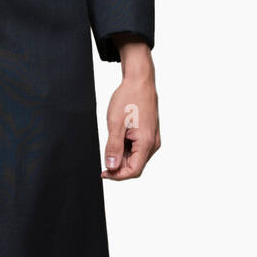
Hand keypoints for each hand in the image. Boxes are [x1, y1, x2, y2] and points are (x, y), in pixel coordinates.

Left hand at [102, 42, 159, 179]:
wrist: (139, 80)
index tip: (103, 172)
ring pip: (135, 156)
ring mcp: (152, 138)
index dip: (117, 175)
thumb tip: (111, 166)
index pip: (133, 171)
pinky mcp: (149, 133)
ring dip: (121, 153)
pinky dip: (126, 146)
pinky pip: (137, 147)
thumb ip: (113, 148)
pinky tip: (119, 133)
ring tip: (113, 136)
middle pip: (135, 165)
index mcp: (146, 143)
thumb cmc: (129, 98)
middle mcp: (153, 143)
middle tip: (105, 152)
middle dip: (118, 163)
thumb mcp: (115, 124)